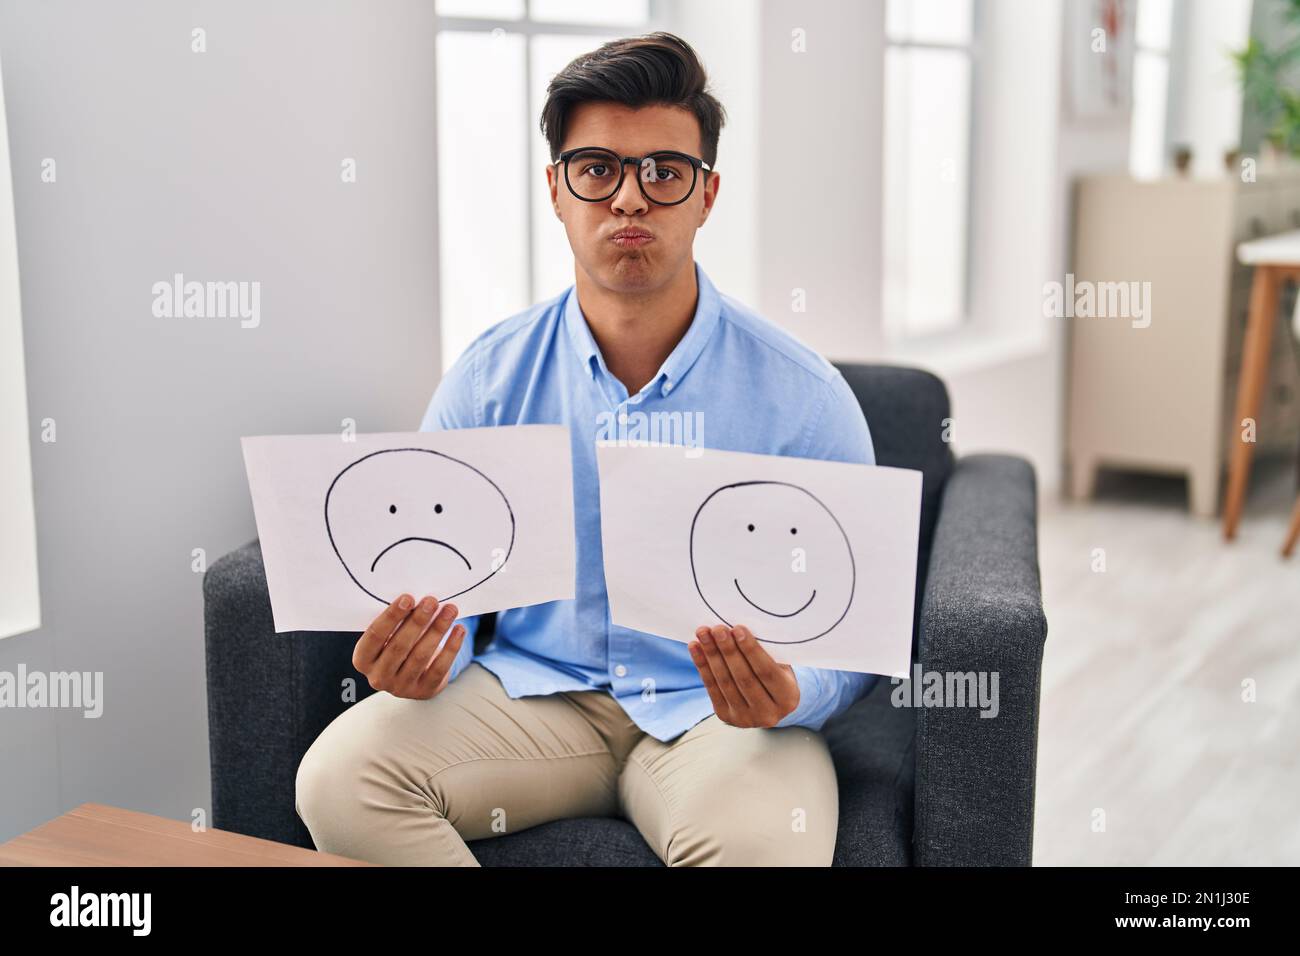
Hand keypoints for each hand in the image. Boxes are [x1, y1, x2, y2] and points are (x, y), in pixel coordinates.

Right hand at [352, 593, 466, 699]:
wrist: (413, 676)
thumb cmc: (398, 645)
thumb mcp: (390, 635)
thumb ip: (397, 621)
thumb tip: (417, 600)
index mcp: (363, 659)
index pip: (375, 636)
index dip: (391, 616)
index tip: (408, 598)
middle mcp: (378, 677)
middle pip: (399, 646)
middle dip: (417, 621)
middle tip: (432, 601)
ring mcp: (401, 688)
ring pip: (421, 656)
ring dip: (437, 630)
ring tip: (450, 610)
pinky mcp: (424, 691)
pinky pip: (439, 668)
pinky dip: (451, 647)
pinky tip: (458, 630)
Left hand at [688, 624, 798, 727]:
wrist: (768, 703)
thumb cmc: (775, 674)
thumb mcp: (780, 665)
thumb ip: (767, 652)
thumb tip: (739, 629)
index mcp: (788, 698)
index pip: (767, 672)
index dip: (751, 650)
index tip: (737, 629)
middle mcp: (768, 713)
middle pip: (744, 678)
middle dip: (728, 651)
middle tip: (717, 629)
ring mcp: (746, 718)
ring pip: (725, 682)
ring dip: (711, 655)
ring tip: (703, 634)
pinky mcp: (726, 716)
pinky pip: (712, 688)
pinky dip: (702, 665)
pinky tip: (695, 647)